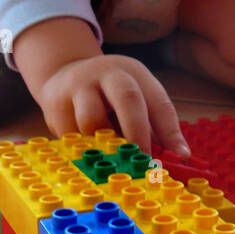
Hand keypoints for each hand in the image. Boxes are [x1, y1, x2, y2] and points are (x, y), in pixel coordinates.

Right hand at [36, 53, 190, 157]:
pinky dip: (79, 147)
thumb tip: (178, 157)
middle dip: (138, 134)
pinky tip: (81, 143)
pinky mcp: (55, 101)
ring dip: (102, 144)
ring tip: (104, 152)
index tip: (179, 157)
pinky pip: (69, 134)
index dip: (171, 132)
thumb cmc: (109, 94)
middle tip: (142, 161)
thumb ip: (154, 126)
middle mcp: (108, 73)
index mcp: (134, 74)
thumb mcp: (134, 98)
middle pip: (128, 98)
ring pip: (93, 120)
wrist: (64, 72)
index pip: (158, 102)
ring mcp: (79, 85)